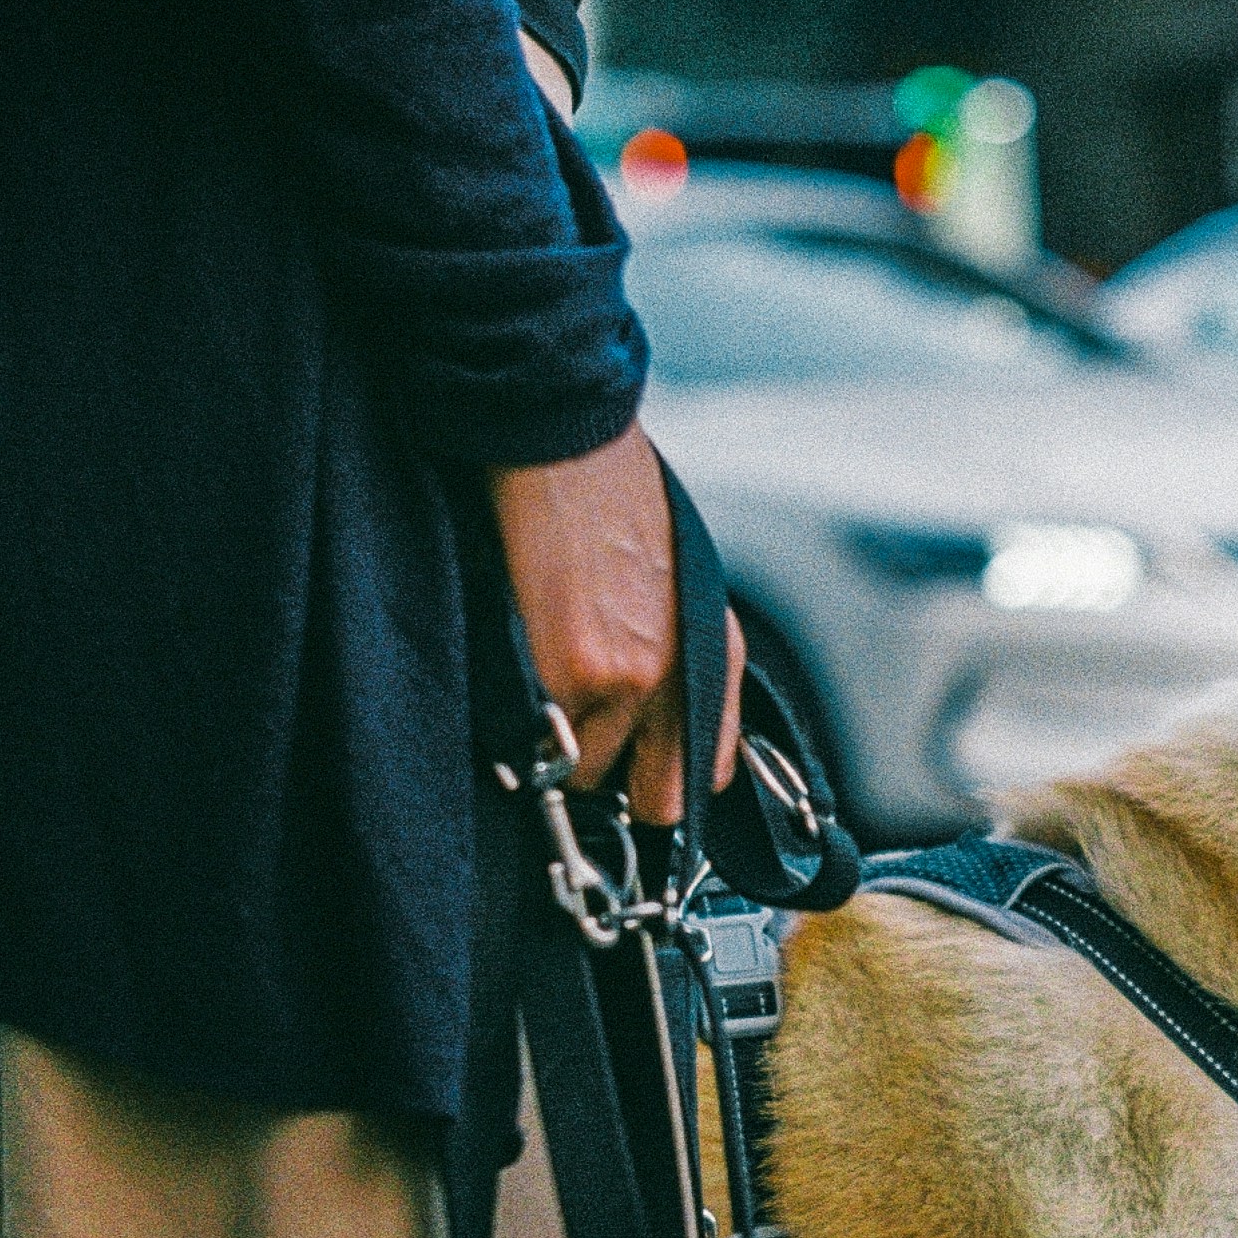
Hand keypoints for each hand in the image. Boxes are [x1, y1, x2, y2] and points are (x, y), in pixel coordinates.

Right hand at [489, 424, 745, 827]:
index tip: (633, 773)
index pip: (706, 777)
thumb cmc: (610, 498)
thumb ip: (678, 665)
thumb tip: (662, 735)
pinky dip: (522, 722)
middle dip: (616, 779)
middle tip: (583, 739)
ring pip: (586, 772)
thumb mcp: (678, 586)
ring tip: (544, 679)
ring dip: (560, 745)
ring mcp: (628, 681)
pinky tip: (522, 663)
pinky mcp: (570, 671)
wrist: (563, 439)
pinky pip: (541, 742)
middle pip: (654, 798)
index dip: (662, 779)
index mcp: (715, 657)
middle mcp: (682, 678)